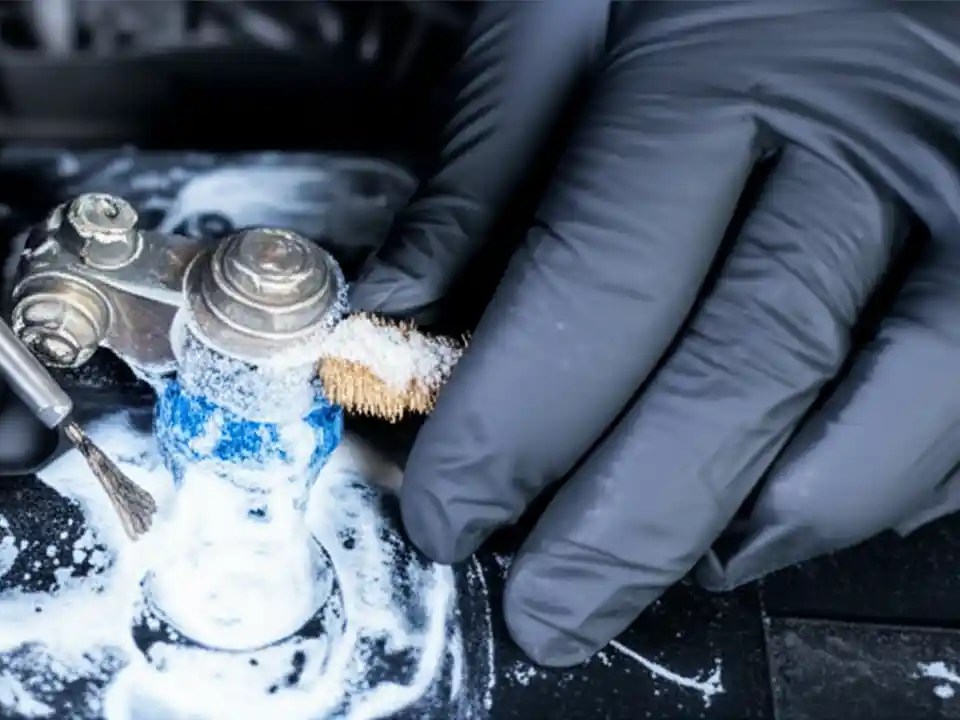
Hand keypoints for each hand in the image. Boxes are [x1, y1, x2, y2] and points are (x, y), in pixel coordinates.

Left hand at [350, 2, 959, 665]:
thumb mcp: (566, 12)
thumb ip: (485, 159)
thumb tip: (399, 305)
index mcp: (718, 69)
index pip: (599, 286)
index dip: (515, 423)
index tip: (449, 511)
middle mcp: (863, 140)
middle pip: (741, 369)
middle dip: (627, 523)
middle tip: (547, 608)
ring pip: (898, 404)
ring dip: (773, 519)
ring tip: (674, 572)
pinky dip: (890, 478)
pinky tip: (797, 504)